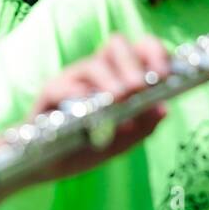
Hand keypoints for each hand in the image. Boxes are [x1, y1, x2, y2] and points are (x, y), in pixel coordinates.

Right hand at [22, 35, 171, 183]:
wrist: (44, 164)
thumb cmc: (84, 148)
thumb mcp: (121, 142)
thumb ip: (143, 126)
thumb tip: (163, 109)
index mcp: (118, 77)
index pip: (140, 50)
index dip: (155, 54)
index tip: (164, 76)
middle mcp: (95, 73)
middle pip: (116, 45)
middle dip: (133, 63)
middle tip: (139, 88)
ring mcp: (71, 80)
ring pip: (93, 64)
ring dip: (110, 79)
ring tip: (119, 99)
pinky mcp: (49, 93)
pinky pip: (63, 87)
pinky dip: (78, 95)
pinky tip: (88, 108)